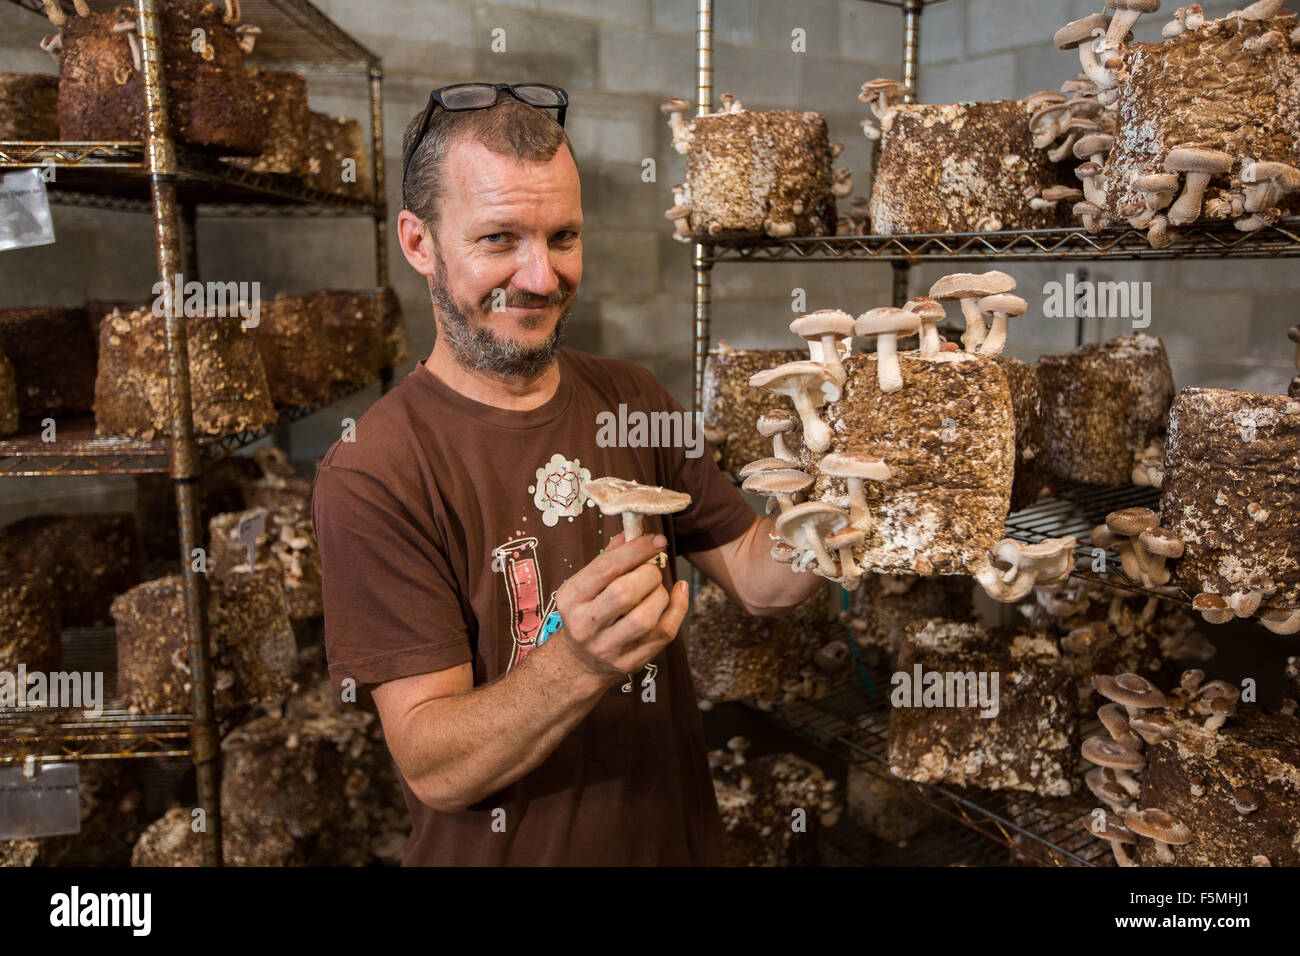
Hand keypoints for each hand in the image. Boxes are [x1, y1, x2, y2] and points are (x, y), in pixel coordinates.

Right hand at [553, 532, 689, 683]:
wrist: (580, 660)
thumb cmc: (588, 611)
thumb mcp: (586, 584)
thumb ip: (609, 557)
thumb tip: (634, 532)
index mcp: (571, 598)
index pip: (605, 568)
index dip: (636, 550)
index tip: (657, 540)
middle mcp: (585, 625)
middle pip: (624, 594)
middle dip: (648, 574)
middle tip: (652, 569)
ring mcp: (607, 648)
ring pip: (646, 618)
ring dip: (661, 595)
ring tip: (657, 588)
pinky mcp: (629, 663)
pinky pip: (664, 634)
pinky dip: (678, 609)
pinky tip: (678, 595)